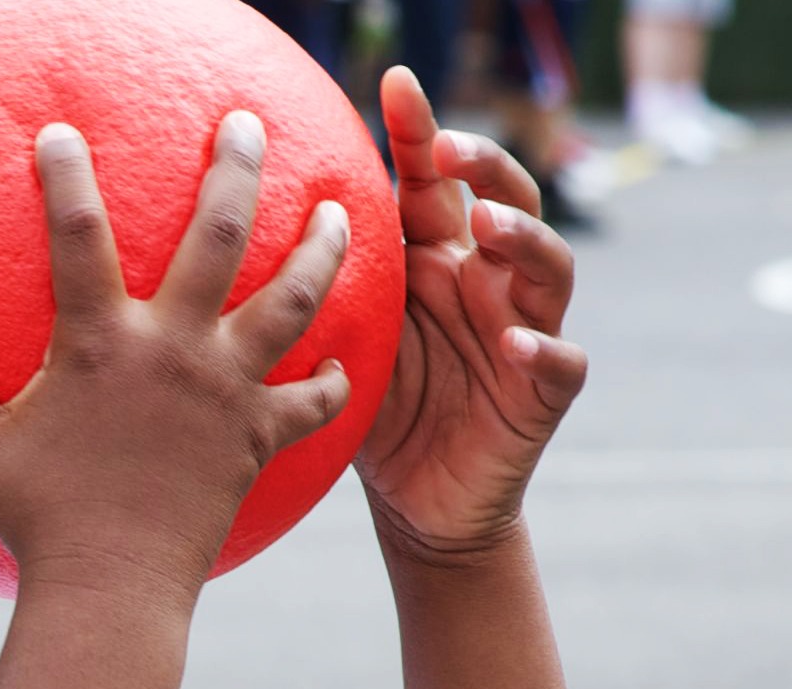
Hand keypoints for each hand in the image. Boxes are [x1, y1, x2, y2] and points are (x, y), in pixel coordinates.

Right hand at [0, 116, 352, 597]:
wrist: (110, 588)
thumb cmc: (35, 520)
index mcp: (99, 342)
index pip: (77, 233)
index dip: (66, 175)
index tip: (62, 133)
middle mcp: (173, 349)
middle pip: (220, 234)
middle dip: (239, 167)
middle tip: (247, 127)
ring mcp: (224, 388)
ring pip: (293, 298)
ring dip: (322, 249)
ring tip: (342, 214)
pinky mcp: (256, 436)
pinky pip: (310, 400)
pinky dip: (329, 380)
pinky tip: (338, 363)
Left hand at [354, 67, 585, 559]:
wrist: (419, 503)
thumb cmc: (380, 412)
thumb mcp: (347, 342)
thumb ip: (321, 289)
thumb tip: (229, 237)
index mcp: (438, 260)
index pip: (435, 184)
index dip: (423, 133)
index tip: (394, 83)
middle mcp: (488, 283)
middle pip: (509, 201)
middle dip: (487, 167)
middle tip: (452, 149)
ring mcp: (525, 329)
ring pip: (548, 266)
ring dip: (524, 239)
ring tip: (489, 230)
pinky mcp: (543, 392)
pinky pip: (562, 360)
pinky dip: (544, 346)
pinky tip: (517, 342)